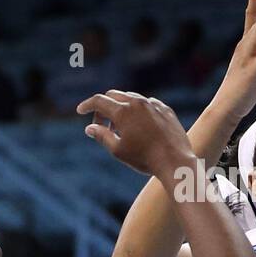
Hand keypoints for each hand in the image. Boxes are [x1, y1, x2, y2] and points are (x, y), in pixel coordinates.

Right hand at [77, 90, 193, 176]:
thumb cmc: (144, 158)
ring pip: (131, 97)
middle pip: (113, 95)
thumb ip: (101, 136)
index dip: (87, 105)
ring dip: (121, 108)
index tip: (80, 111)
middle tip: (101, 125)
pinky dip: (138, 110)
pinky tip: (139, 125)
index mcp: (123, 111)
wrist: (175, 161)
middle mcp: (138, 103)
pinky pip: (148, 103)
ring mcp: (153, 105)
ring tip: (120, 129)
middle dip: (103, 108)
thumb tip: (89, 128)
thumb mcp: (118, 150)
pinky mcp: (166, 109)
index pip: (99, 101)